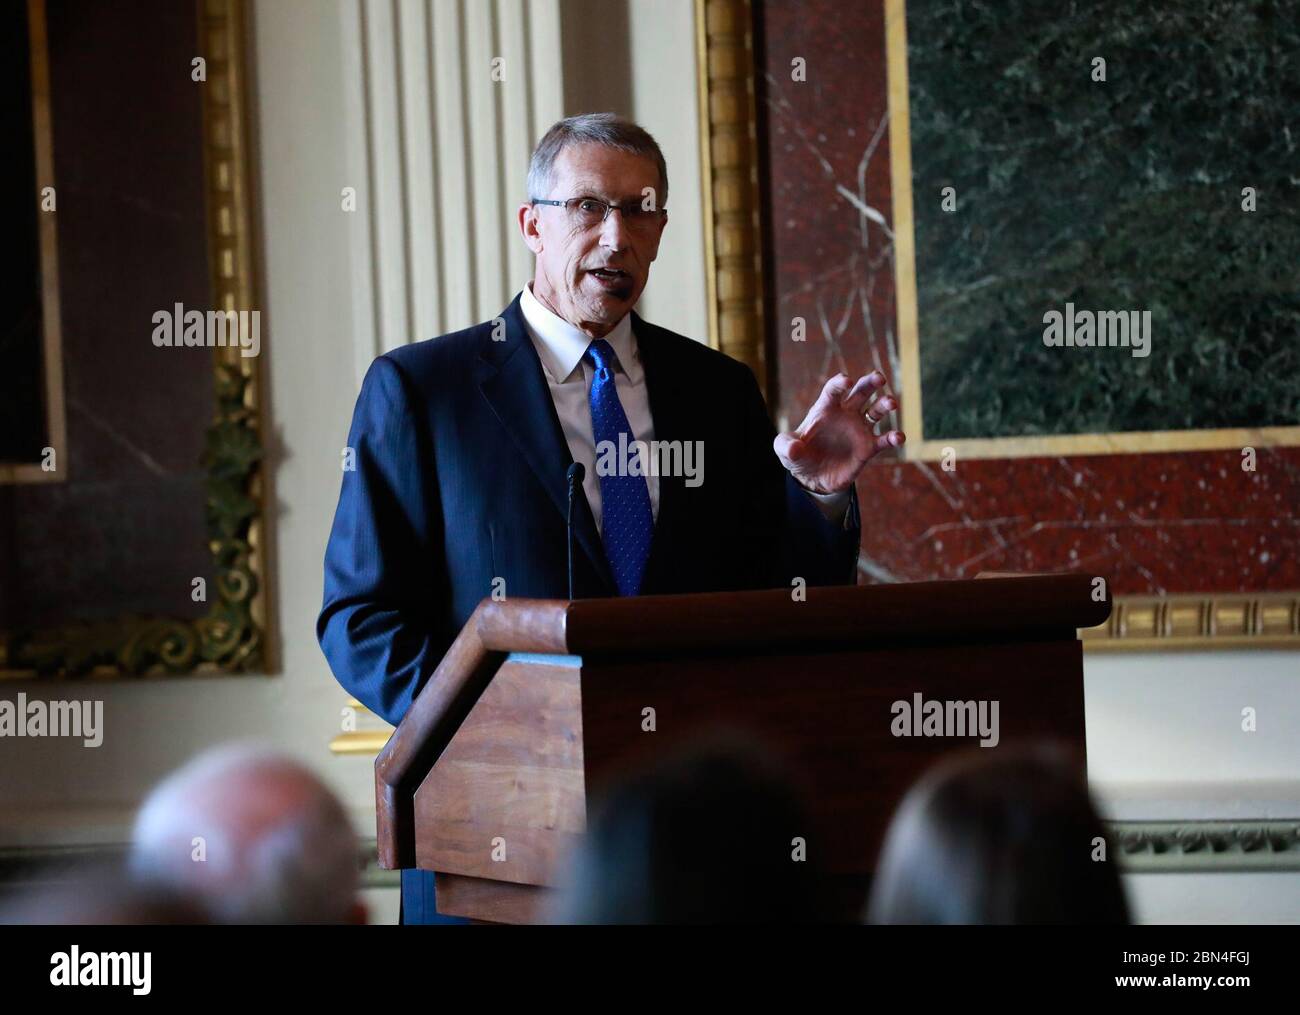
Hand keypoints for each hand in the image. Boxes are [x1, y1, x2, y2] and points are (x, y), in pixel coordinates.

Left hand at [773, 372, 904, 494]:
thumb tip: (795, 448)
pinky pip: (884, 440)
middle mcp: (846, 414)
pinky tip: (898, 437)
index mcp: (825, 408)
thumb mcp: (785, 450)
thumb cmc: (798, 456)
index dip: (840, 383)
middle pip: (861, 392)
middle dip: (870, 382)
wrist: (813, 478)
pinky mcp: (868, 448)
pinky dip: (893, 437)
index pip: (833, 390)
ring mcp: (859, 429)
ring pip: (877, 411)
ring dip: (885, 404)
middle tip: (879, 378)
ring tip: (892, 403)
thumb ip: (786, 446)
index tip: (846, 381)